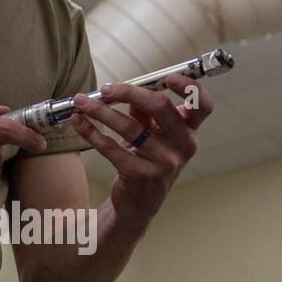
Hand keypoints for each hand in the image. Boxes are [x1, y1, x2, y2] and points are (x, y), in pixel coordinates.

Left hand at [69, 74, 213, 229]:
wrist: (139, 204)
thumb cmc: (147, 161)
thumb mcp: (153, 135)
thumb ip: (145, 111)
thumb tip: (127, 88)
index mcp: (189, 132)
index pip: (202, 105)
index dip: (190, 88)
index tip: (167, 77)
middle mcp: (182, 146)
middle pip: (160, 106)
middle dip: (129, 92)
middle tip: (106, 89)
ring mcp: (163, 162)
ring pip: (128, 126)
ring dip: (100, 110)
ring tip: (81, 102)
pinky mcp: (140, 174)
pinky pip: (111, 147)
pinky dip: (91, 132)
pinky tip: (79, 123)